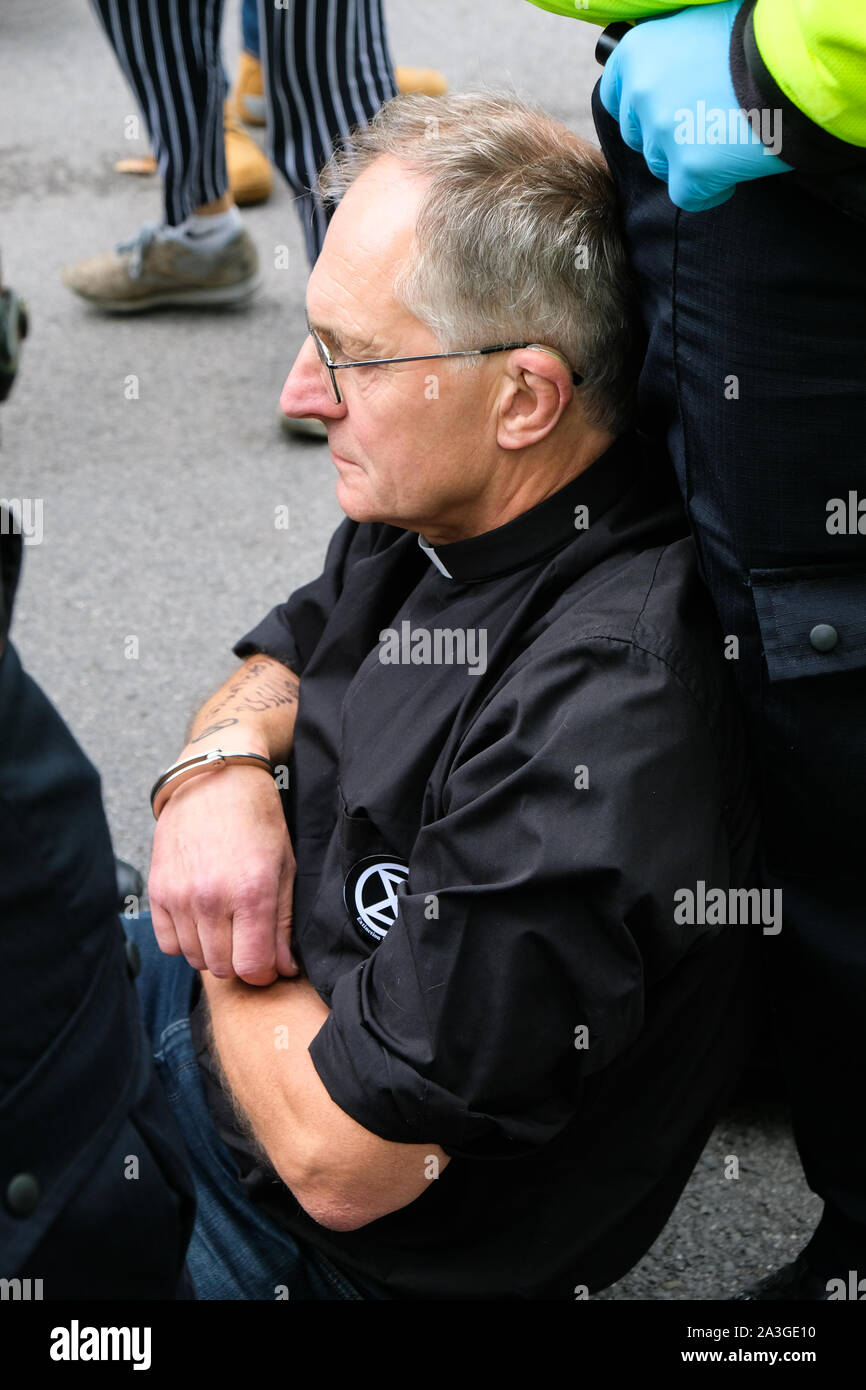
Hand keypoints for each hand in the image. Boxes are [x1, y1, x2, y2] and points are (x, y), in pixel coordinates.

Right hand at [148, 756, 298, 985]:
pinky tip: (200, 920)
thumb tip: (284, 967)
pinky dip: (184, 940)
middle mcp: (212, 898)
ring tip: (226, 926)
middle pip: (223, 967)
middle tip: (249, 941)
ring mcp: (180, 895)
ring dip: (213, 952)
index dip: (265, 973)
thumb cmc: (257, 818)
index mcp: (251, 893)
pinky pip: (167, 943)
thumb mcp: (284, 867)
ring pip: (194, 958)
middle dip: (241, 962)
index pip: (252, 967)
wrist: (216, 779)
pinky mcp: (157, 890)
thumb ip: (283, 922)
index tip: (270, 964)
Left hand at [600, 1, 792, 210]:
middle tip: (707, 125)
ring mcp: (664, 132)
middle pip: (639, 137)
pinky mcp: (689, 168)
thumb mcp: (698, 28)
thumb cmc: (755, 38)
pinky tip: (733, 170)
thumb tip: (662, 75)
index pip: (614, 96)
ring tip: (727, 139)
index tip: (667, 110)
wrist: (796, 62)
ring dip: (689, 162)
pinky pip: (689, 196)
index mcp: (637, 52)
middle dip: (667, 138)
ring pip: (662, 167)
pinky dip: (709, 192)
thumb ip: (669, 54)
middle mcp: (641, 92)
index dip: (640, 109)